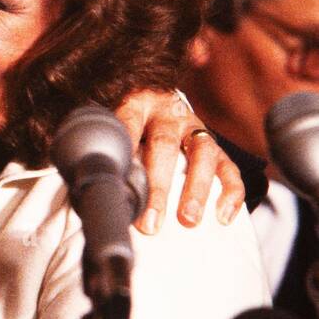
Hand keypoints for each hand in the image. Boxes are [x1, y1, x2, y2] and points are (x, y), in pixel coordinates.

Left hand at [114, 89, 243, 233]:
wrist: (153, 95)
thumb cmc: (127, 121)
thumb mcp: (112, 125)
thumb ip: (104, 150)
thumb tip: (89, 192)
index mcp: (136, 104)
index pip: (128, 124)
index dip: (126, 152)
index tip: (121, 184)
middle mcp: (168, 113)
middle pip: (164, 145)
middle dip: (158, 187)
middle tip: (150, 222)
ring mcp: (194, 127)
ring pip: (202, 153)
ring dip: (196, 189)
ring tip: (188, 220)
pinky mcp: (214, 144)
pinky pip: (228, 167)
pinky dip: (229, 192)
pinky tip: (222, 216)